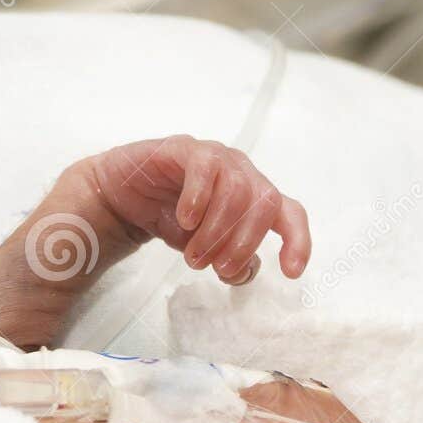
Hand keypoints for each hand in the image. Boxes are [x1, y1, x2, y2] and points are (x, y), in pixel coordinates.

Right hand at [87, 135, 309, 285]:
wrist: (124, 200)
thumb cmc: (173, 221)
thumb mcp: (207, 252)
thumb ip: (232, 263)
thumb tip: (246, 273)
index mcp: (256, 198)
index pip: (291, 214)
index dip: (298, 240)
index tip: (291, 272)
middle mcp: (243, 174)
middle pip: (265, 204)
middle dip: (244, 243)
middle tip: (218, 270)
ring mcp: (216, 158)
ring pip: (237, 190)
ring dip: (216, 230)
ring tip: (194, 256)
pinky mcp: (185, 148)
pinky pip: (204, 166)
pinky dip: (199, 197)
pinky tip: (185, 220)